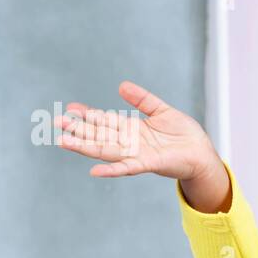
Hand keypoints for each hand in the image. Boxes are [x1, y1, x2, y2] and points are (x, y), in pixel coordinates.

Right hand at [55, 80, 218, 181]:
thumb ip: (142, 100)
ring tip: (63, 141)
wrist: (203, 154)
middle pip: (98, 135)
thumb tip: (121, 85)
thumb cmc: (185, 135)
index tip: (69, 108)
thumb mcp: (162, 111)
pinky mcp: (150, 163)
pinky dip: (111, 170)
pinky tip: (94, 171)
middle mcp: (130, 143)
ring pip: (105, 150)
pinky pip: (127, 167)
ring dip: (84, 147)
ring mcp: (137, 154)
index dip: (87, 115)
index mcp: (131, 129)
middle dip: (77, 129)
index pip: (104, 121)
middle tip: (55, 122)